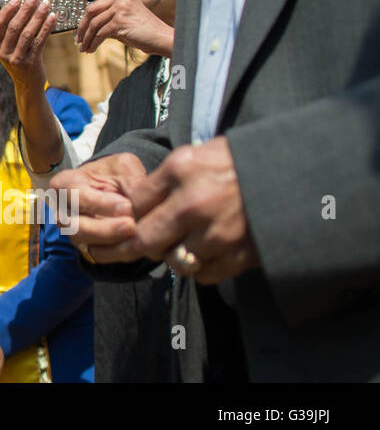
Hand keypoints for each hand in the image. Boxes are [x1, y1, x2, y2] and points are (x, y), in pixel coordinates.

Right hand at [0, 0, 56, 89]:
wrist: (28, 85)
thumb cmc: (19, 61)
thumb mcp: (6, 49)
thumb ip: (2, 34)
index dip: (8, 8)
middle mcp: (3, 52)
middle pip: (14, 26)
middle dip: (26, 9)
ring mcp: (16, 59)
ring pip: (27, 33)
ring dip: (38, 16)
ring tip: (46, 4)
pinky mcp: (31, 63)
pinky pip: (39, 41)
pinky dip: (46, 27)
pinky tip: (53, 17)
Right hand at [50, 153, 143, 262]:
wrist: (114, 188)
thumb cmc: (114, 174)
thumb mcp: (123, 167)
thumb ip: (131, 181)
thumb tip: (143, 201)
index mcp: (64, 184)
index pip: (75, 195)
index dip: (100, 203)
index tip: (126, 206)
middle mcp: (62, 211)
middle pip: (75, 226)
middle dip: (105, 229)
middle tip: (131, 225)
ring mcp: (71, 232)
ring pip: (86, 244)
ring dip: (112, 242)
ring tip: (135, 235)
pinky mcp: (86, 247)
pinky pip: (97, 255)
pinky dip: (116, 253)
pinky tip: (134, 245)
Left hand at [72, 0, 173, 56]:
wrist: (160, 38)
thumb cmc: (142, 30)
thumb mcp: (125, 16)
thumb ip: (109, 14)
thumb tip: (87, 23)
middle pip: (90, 9)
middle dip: (81, 26)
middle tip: (77, 37)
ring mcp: (121, 8)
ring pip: (93, 23)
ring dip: (86, 38)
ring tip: (83, 47)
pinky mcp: (120, 21)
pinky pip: (99, 33)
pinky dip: (93, 43)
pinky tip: (91, 49)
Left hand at [123, 136, 260, 283]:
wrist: (295, 172)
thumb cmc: (239, 161)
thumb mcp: (196, 154)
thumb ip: (165, 179)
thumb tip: (136, 205)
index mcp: (180, 171)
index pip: (135, 204)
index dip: (133, 213)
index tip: (137, 217)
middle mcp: (193, 203)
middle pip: (145, 240)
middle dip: (139, 243)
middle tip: (140, 242)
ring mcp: (217, 233)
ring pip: (174, 261)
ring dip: (175, 256)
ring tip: (186, 242)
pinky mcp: (240, 254)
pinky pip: (203, 275)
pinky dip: (203, 267)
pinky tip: (210, 251)